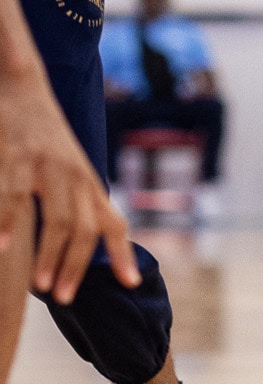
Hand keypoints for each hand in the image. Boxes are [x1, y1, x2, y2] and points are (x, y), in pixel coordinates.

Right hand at [0, 62, 138, 305]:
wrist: (23, 86)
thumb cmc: (46, 135)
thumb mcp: (71, 166)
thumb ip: (80, 200)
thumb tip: (88, 238)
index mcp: (87, 181)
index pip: (113, 221)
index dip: (123, 253)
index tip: (130, 283)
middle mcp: (72, 176)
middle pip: (84, 228)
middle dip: (76, 266)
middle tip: (66, 297)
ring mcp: (45, 168)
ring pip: (54, 218)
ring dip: (49, 255)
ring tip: (42, 287)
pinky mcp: (16, 158)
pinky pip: (13, 198)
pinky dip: (8, 224)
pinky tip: (4, 248)